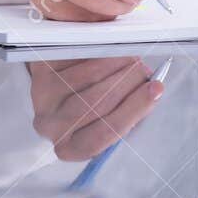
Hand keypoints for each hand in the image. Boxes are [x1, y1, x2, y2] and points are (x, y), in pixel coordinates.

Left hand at [28, 57, 165, 160]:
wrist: (61, 77)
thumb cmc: (93, 100)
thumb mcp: (109, 117)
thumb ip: (128, 112)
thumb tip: (153, 93)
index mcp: (70, 147)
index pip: (99, 138)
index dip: (131, 112)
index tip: (156, 90)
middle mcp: (50, 126)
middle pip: (94, 105)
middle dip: (128, 84)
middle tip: (146, 71)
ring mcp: (42, 96)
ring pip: (88, 77)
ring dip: (117, 65)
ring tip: (133, 60)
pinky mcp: (41, 67)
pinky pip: (77, 57)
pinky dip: (101, 51)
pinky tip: (114, 49)